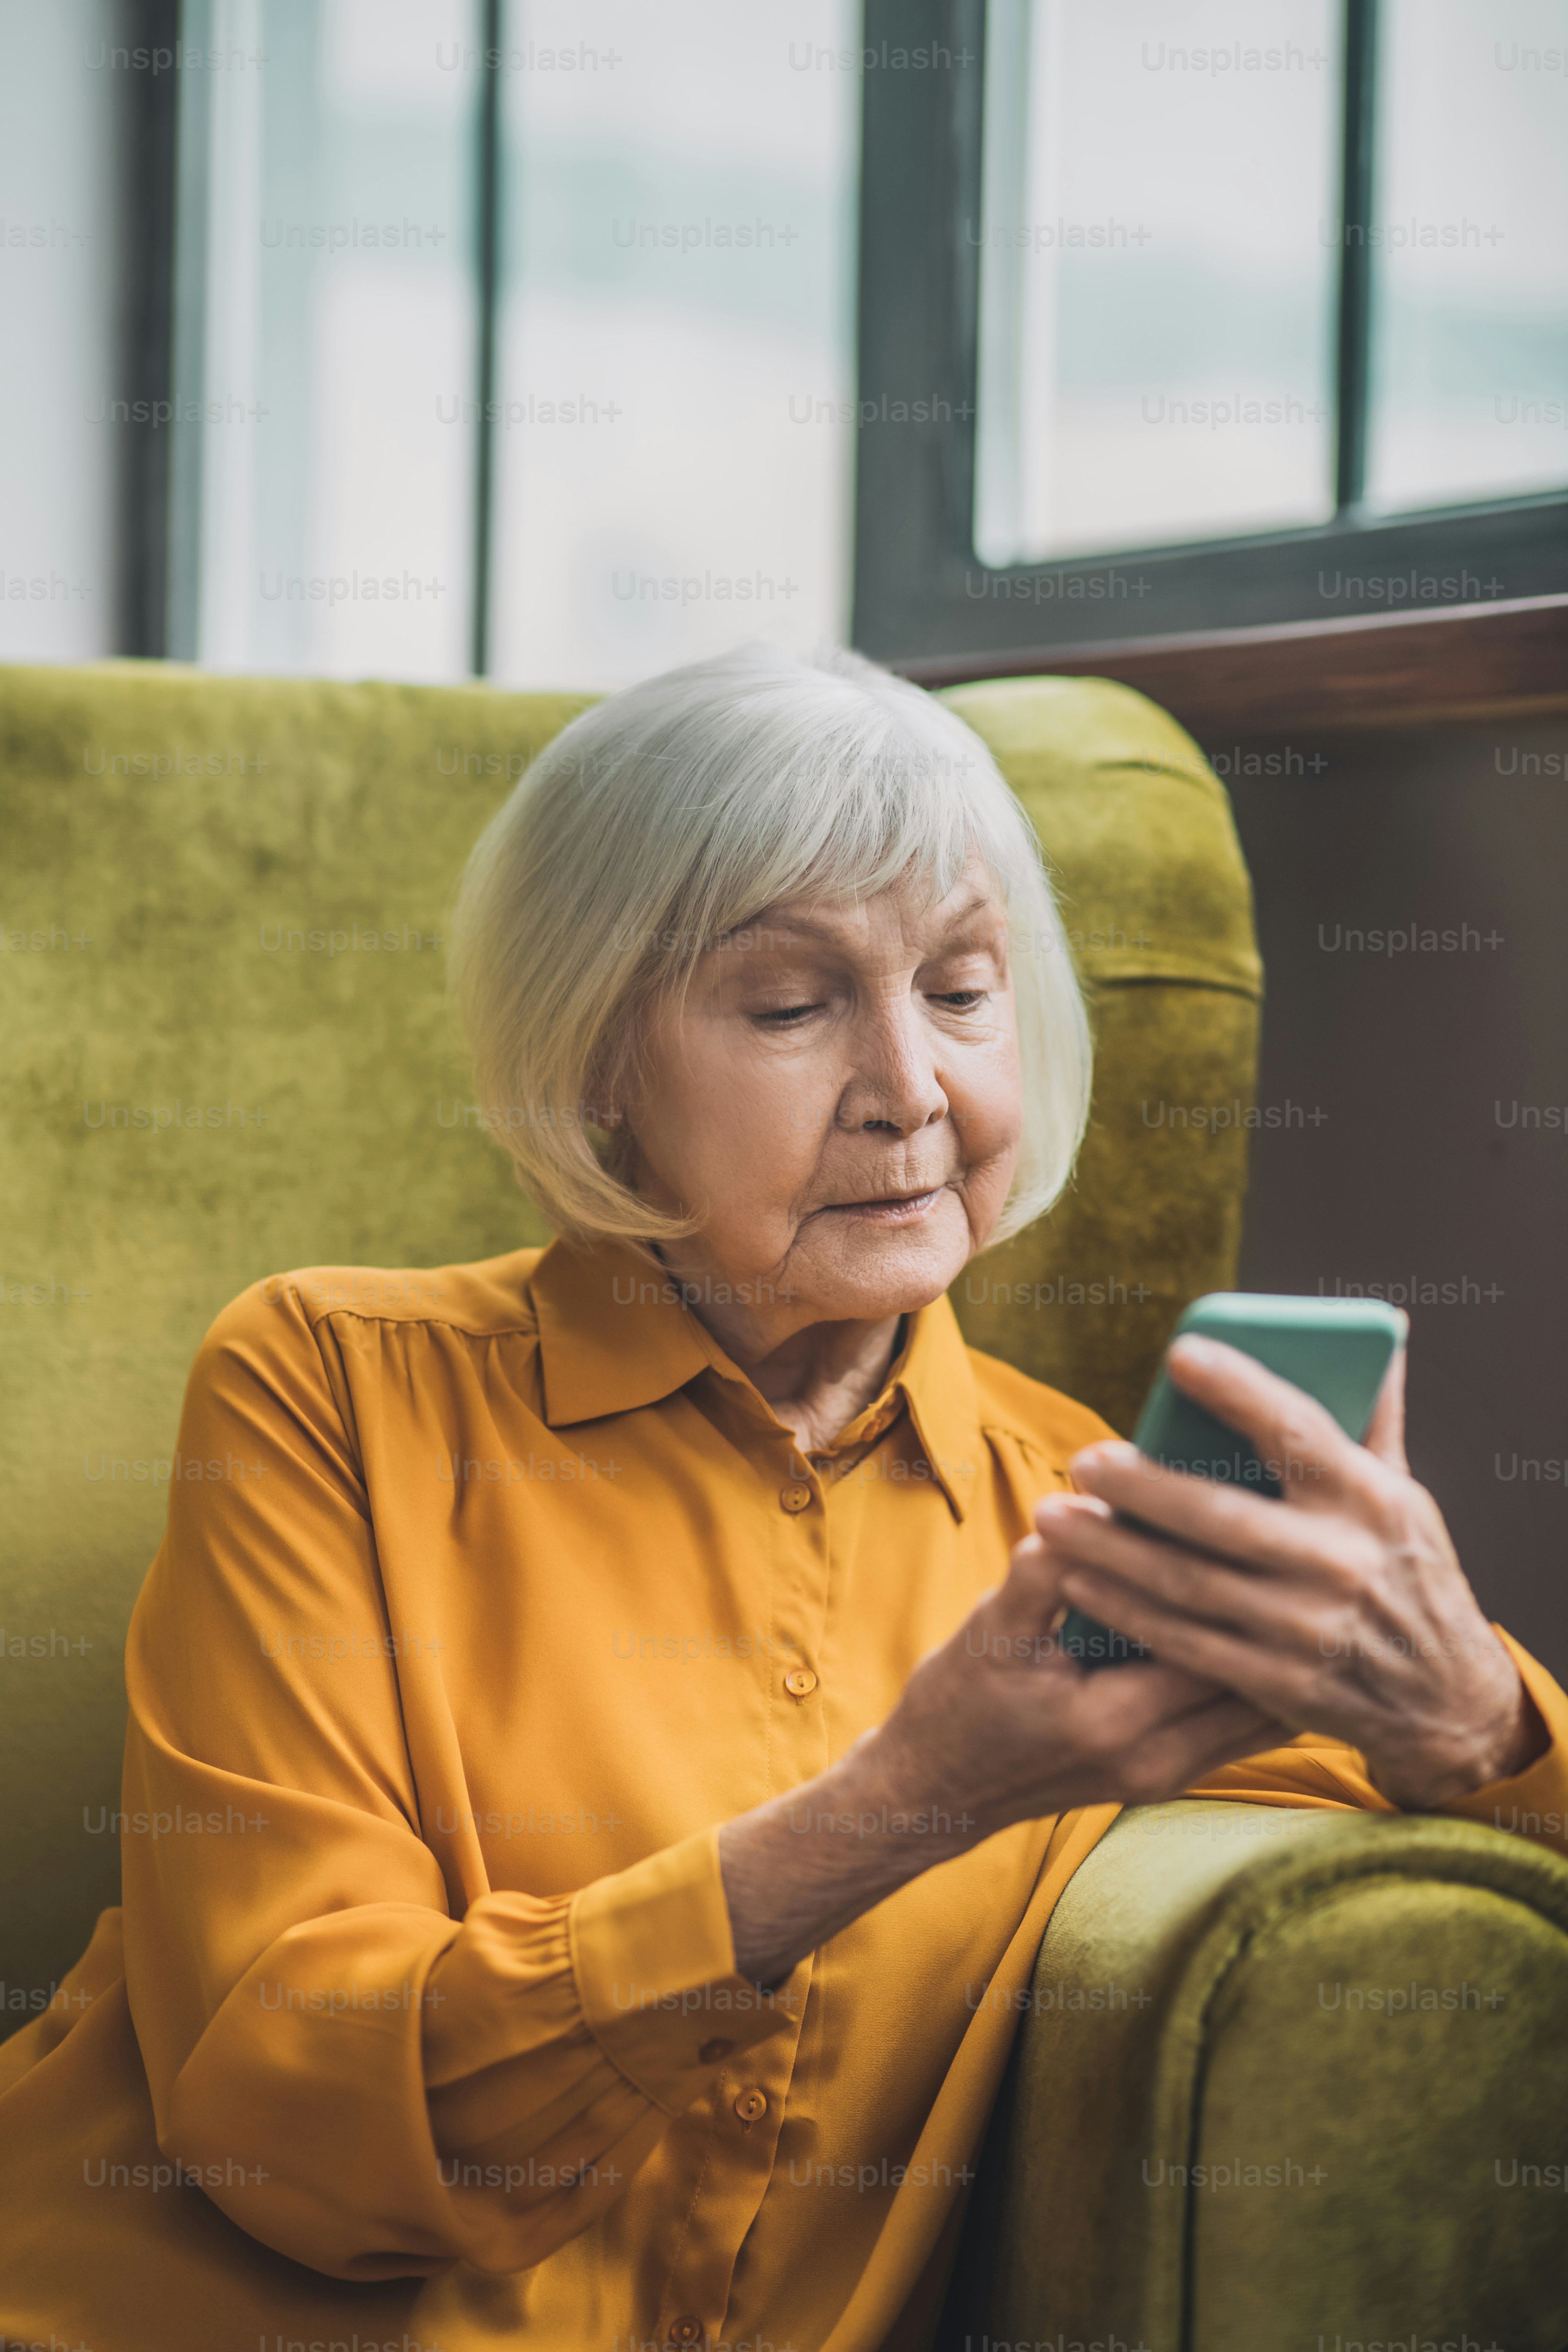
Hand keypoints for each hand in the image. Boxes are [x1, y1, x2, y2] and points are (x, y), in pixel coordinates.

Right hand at [719, 1522, 1282, 1984]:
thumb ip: (1038, 1575)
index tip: (1272, 1517)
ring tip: (1320, 1586)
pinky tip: (1285, 1634)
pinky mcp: (1169, 1776)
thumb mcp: (987, 1631)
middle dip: (1287, 1614)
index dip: (1239, 1578)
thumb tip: (1077, 1512)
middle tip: (1322, 1544)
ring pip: (1263, 1713)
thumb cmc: (957, 1705)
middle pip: (1255, 1680)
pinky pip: (1243, 1730)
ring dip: (1289, 1653)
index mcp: (1109, 1721)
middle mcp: (1153, 1759)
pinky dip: (1266, 1682)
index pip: (1205, 1640)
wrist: (936, 1791)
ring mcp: (1166, 1775)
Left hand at [1041, 1336, 1546, 1810]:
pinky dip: (1127, 1615)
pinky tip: (1078, 1585)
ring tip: (1051, 1519)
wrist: (1446, 1698)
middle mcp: (1340, 1560)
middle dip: (1141, 1489)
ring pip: (1190, 1583)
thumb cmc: (1407, 1571)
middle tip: (1079, 1459)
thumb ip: (1376, 1419)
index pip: (1298, 1429)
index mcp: (1370, 1498)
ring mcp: (1308, 1627)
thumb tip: (1382, 1333)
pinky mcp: (1281, 1683)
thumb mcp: (1405, 1493)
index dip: (1240, 1390)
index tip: (1179, 1354)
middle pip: (1221, 1516)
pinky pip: (1188, 1644)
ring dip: (1111, 1552)